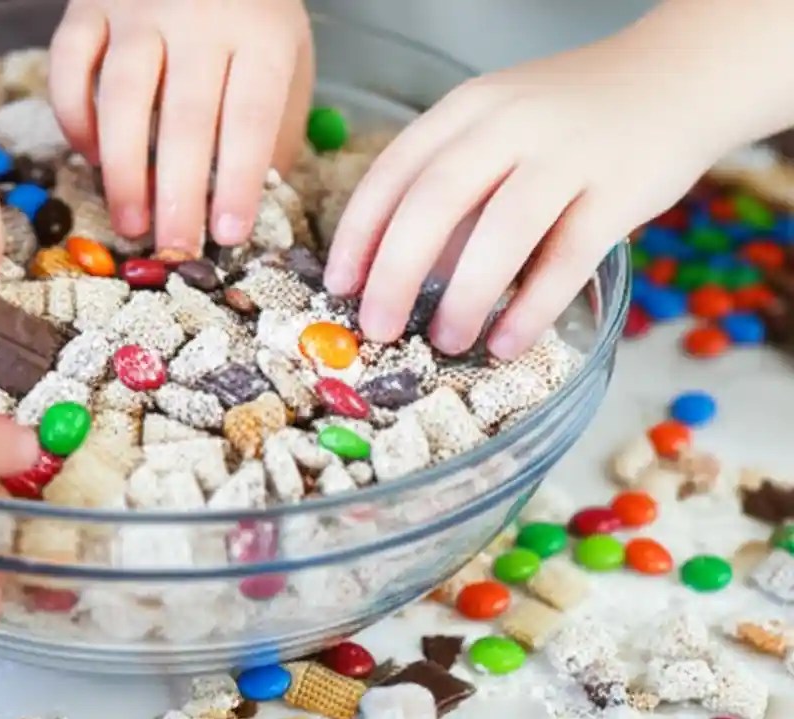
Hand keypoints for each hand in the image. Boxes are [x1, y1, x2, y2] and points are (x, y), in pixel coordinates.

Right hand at [49, 0, 313, 251]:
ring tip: (131, 223)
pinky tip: (90, 159)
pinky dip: (74, 119)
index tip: (230, 236)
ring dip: (124, 170)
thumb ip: (276, 126)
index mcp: (258, 33)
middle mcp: (197, 16)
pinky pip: (69, 68)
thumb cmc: (251, 12)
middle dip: (179, 194)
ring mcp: (136, 8)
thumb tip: (254, 201)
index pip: (248, 116)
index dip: (238, 180)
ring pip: (121, 98)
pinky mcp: (87, 5)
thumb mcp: (288, 57)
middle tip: (175, 251)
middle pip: (184, 118)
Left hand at [323, 32, 741, 358]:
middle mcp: (510, 125)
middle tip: (377, 328)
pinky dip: (532, 307)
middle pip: (435, 200)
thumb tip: (397, 275)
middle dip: (395, 271)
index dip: (359, 233)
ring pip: (501, 231)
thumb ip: (453, 187)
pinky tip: (507, 341)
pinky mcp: (620, 191)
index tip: (338, 285)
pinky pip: (568, 257)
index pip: (393, 171)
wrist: (675, 79)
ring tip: (445, 342)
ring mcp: (568, 155)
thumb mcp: (498, 129)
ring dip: (465, 296)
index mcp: (466, 110)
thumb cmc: (568, 121)